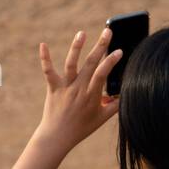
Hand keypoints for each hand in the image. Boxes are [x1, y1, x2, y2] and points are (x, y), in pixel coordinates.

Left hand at [35, 28, 122, 151]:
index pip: (103, 74)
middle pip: (90, 63)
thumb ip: (116, 105)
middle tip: (107, 31)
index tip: (120, 51)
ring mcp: (65, 87)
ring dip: (77, 47)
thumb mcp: (103, 118)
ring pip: (71, 64)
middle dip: (100, 46)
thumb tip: (126, 93)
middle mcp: (78, 89)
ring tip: (82, 33)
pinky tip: (43, 44)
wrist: (57, 136)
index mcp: (92, 96)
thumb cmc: (82, 128)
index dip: (111, 61)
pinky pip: (48, 71)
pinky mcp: (53, 88)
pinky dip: (45, 58)